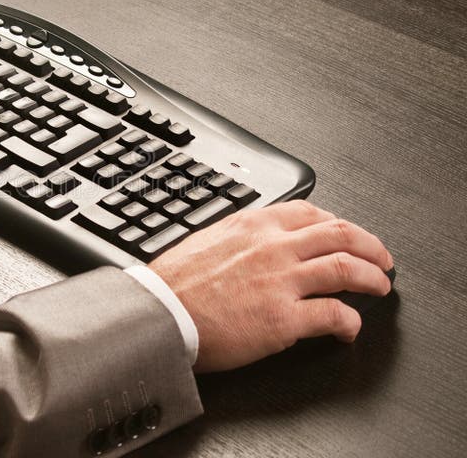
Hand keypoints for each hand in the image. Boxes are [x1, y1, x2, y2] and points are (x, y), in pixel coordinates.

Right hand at [149, 200, 392, 372]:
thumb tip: (257, 242)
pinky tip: (350, 328)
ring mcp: (282, 282)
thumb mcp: (208, 239)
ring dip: (373, 279)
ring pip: (349, 269)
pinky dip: (351, 323)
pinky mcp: (284, 320)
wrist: (159, 313)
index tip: (348, 235)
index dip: (340, 224)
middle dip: (372, 246)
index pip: (312, 212)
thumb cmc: (174, 282)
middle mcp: (274, 248)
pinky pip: (335, 315)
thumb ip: (241, 237)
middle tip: (382, 259)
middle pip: (342, 235)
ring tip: (380, 287)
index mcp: (254, 225)